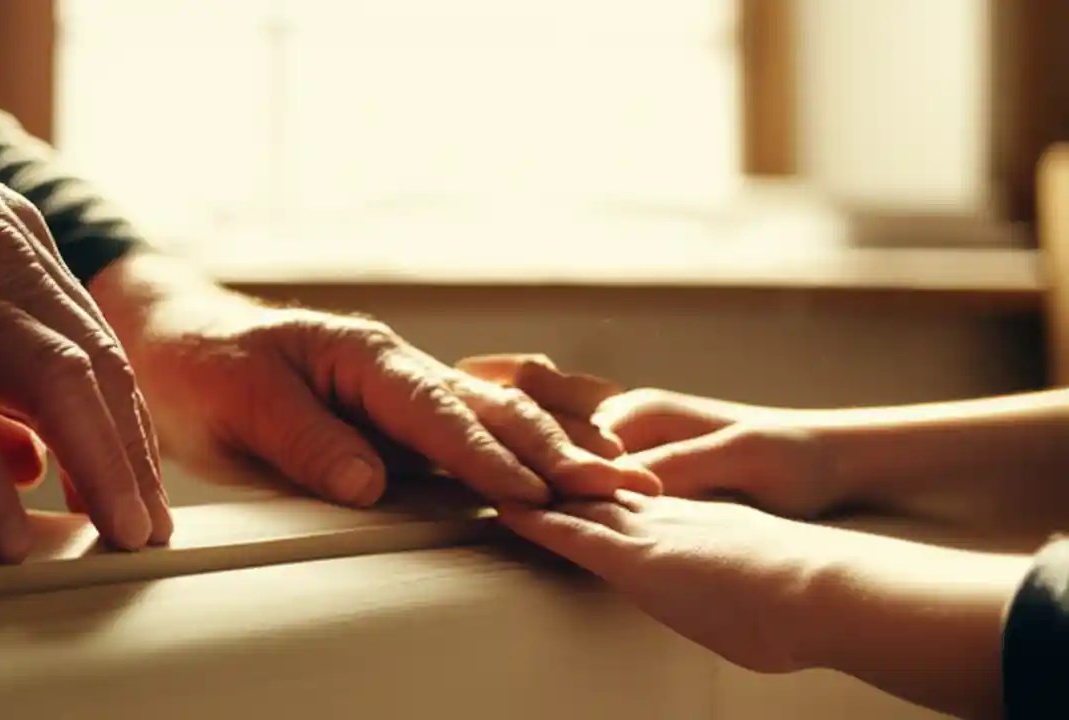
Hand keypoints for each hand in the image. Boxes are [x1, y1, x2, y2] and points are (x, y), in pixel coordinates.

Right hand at [0, 119, 169, 560]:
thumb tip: (33, 463)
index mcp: (20, 250)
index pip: (97, 349)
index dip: (124, 423)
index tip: (140, 483)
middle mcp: (8, 268)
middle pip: (99, 369)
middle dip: (132, 454)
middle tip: (148, 527)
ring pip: (59, 386)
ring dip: (101, 466)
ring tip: (123, 534)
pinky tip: (11, 539)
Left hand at [89, 255, 660, 505]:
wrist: (178, 345)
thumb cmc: (204, 362)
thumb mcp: (238, 399)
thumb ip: (304, 437)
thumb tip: (370, 483)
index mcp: (364, 355)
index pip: (436, 411)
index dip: (486, 455)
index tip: (535, 492)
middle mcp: (397, 373)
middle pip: (490, 412)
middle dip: (556, 450)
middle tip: (623, 484)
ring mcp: (403, 400)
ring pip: (494, 424)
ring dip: (555, 454)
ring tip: (617, 483)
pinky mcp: (398, 428)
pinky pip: (468, 443)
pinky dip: (521, 460)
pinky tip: (561, 479)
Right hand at [452, 362, 843, 517]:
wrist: (832, 456)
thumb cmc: (789, 456)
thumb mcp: (738, 459)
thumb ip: (677, 464)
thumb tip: (618, 474)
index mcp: (642, 414)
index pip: (558, 411)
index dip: (505, 408)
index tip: (454, 402)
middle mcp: (629, 414)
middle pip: (544, 400)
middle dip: (491, 390)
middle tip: (437, 382)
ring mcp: (635, 430)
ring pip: (558, 415)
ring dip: (512, 411)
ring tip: (459, 399)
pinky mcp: (646, 452)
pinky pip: (581, 441)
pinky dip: (544, 435)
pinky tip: (523, 449)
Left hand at [499, 491, 1026, 717]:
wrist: (824, 592)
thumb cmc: (808, 599)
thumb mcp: (757, 575)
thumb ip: (729, 575)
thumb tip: (730, 595)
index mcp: (691, 517)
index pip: (626, 496)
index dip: (590, 482)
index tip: (560, 469)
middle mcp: (662, 515)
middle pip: (593, 484)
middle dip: (550, 466)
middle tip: (510, 441)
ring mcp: (649, 532)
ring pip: (577, 500)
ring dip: (534, 482)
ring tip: (491, 463)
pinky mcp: (638, 558)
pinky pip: (575, 534)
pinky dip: (538, 521)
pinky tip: (504, 507)